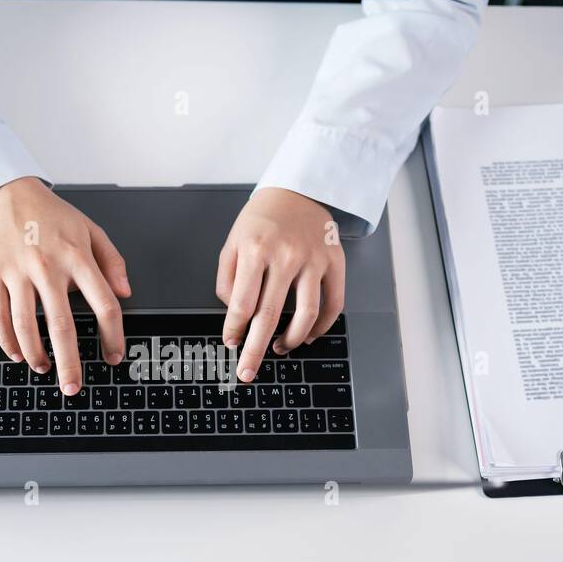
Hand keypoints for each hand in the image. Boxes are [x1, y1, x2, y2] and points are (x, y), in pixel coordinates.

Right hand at [0, 177, 130, 394]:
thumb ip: (113, 261)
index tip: (113, 356)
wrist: (6, 193)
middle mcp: (48, 267)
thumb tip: (125, 293)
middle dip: (69, 363)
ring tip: (44, 369)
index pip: (103, 304)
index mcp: (77, 257)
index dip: (112, 335)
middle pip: (62, 325)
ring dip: (36, 355)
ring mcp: (18, 272)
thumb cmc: (51, 214)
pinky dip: (7, 341)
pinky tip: (17, 354)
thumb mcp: (90, 229)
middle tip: (73, 387)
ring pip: (26, 325)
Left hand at [215, 187, 344, 381]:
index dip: (234, 330)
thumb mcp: (233, 241)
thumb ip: (227, 278)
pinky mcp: (335, 262)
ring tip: (279, 349)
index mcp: (255, 249)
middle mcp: (286, 255)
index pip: (242, 303)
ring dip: (290, 340)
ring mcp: (313, 260)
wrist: (300, 189)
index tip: (231, 343)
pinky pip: (332, 304)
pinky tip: (306, 336)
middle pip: (270, 316)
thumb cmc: (263, 219)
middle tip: (246, 372)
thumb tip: (235, 315)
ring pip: (306, 315)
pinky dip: (321, 327)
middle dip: (255, 350)